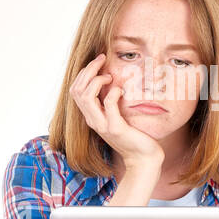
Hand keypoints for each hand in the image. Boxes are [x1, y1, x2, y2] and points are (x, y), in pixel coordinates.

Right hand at [69, 53, 163, 168]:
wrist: (143, 159)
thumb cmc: (133, 135)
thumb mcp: (117, 115)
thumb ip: (110, 102)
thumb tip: (112, 80)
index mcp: (91, 115)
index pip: (75, 90)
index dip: (84, 72)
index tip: (98, 61)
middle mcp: (92, 120)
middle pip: (76, 90)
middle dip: (88, 70)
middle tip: (102, 60)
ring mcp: (102, 125)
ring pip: (85, 96)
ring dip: (96, 80)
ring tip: (110, 76)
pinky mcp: (115, 128)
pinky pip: (108, 105)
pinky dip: (113, 93)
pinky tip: (121, 90)